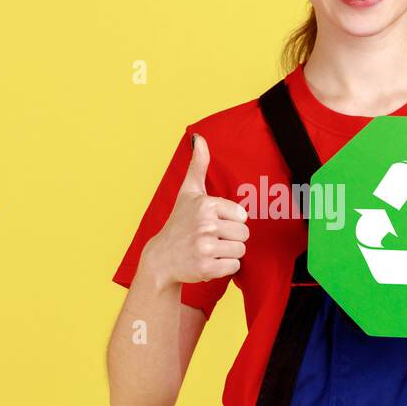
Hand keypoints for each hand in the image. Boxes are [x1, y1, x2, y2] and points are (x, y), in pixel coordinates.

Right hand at [143, 133, 249, 287]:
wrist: (162, 257)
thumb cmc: (179, 222)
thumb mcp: (188, 192)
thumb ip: (198, 164)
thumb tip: (198, 137)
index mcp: (205, 204)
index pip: (242, 215)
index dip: (230, 220)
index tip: (213, 222)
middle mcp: (205, 225)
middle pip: (244, 234)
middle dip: (231, 238)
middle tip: (211, 238)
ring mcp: (205, 248)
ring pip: (240, 250)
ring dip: (228, 253)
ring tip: (210, 249)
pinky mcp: (206, 268)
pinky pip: (234, 267)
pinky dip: (224, 267)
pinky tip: (208, 262)